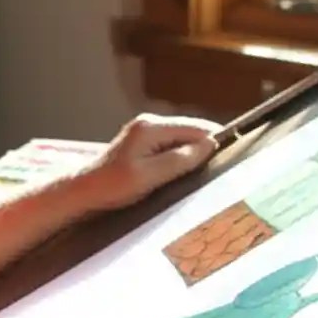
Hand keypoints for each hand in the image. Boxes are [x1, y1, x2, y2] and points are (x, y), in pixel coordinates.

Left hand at [75, 113, 218, 212]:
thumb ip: (179, 160)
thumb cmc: (111, 186)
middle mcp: (148, 124)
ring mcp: (143, 133)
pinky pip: (169, 147)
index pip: (195, 128)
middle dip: (205, 148)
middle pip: (189, 132)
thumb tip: (209, 145)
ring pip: (180, 140)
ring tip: (206, 173)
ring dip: (192, 155)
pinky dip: (179, 158)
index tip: (236, 155)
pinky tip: (185, 173)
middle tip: (223, 169)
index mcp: (150, 127)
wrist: (82, 193)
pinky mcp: (140, 145)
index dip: (216, 140)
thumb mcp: (149, 176)